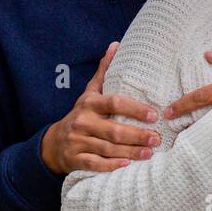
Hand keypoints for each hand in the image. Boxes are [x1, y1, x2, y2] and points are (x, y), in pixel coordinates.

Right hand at [41, 42, 161, 174]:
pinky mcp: (75, 159)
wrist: (54, 143)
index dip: (135, 109)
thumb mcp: (90, 93)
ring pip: (107, 148)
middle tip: (157, 138)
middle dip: (138, 135)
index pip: (115, 103)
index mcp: (89, 103)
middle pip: (114, 130)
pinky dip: (110, 166)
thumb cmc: (81, 115)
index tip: (154, 115)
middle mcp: (82, 121)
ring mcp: (77, 141)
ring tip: (149, 153)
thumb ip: (104, 72)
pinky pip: (95, 164)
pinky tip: (126, 166)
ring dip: (130, 152)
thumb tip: (116, 45)